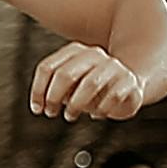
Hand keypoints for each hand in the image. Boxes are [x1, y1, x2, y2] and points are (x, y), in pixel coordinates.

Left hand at [27, 43, 158, 119]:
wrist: (129, 86)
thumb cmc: (92, 89)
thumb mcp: (71, 87)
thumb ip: (56, 89)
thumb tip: (42, 103)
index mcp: (74, 51)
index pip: (48, 67)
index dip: (38, 90)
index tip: (37, 109)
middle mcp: (93, 54)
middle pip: (66, 74)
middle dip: (54, 97)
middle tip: (51, 113)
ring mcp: (113, 66)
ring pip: (90, 84)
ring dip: (75, 105)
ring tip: (70, 116)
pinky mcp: (129, 80)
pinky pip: (112, 95)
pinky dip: (101, 109)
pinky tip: (96, 115)